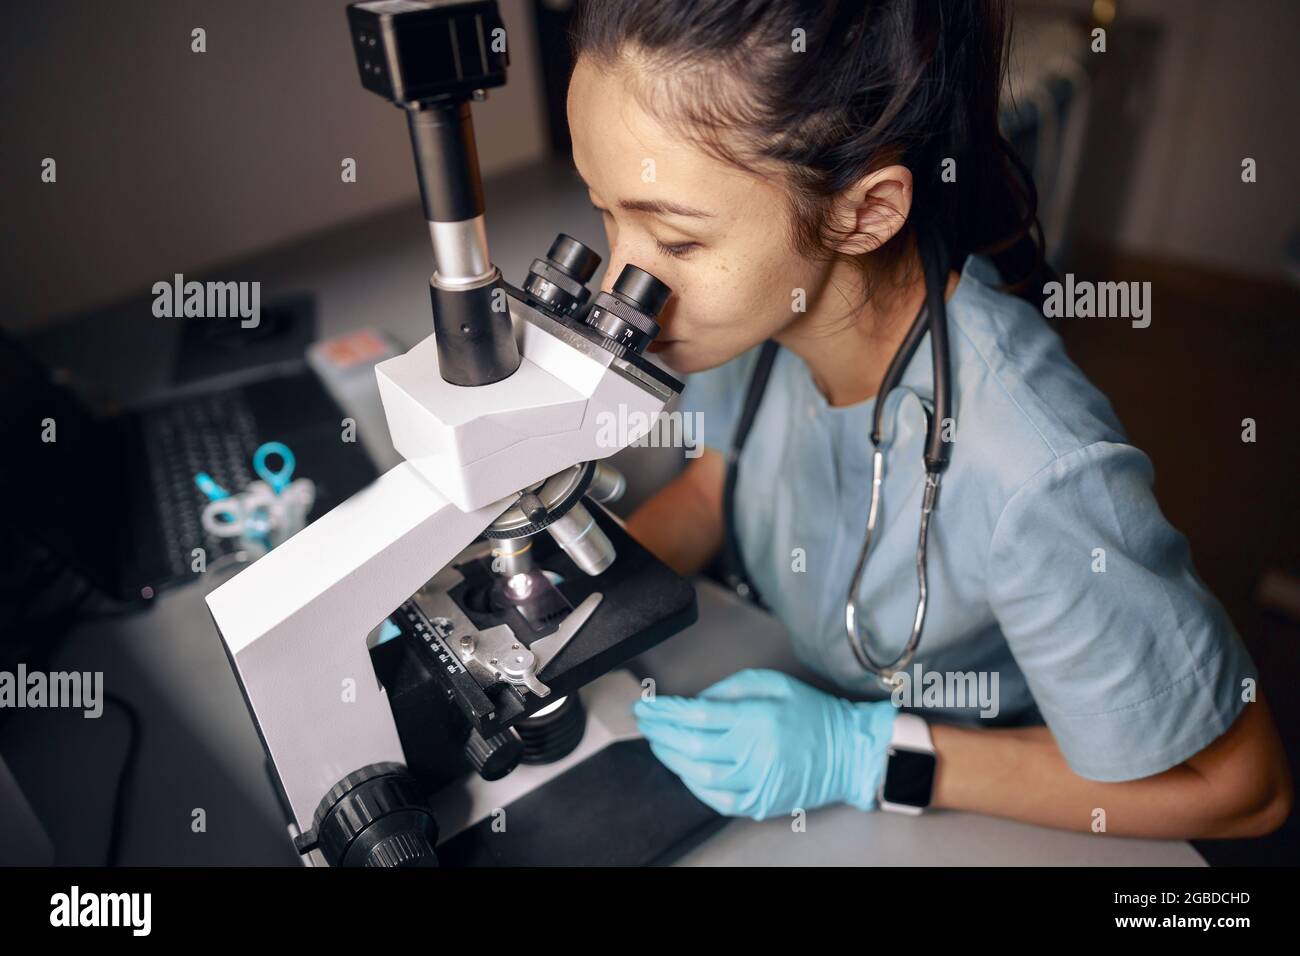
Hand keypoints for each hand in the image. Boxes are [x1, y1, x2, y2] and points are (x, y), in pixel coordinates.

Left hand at [633, 668, 896, 819]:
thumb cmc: (811, 714)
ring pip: (698, 775)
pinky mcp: (759, 802)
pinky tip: (683, 769)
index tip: (648, 705)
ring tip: (658, 742)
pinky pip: (715, 798)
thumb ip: (728, 690)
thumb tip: (691, 703)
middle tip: (645, 722)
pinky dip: (693, 784)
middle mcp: (755, 752)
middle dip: (660, 733)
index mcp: (757, 718)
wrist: (847, 751)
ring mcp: (757, 782)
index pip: (697, 715)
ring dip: (671, 758)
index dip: (665, 711)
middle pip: (691, 745)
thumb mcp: (771, 684)